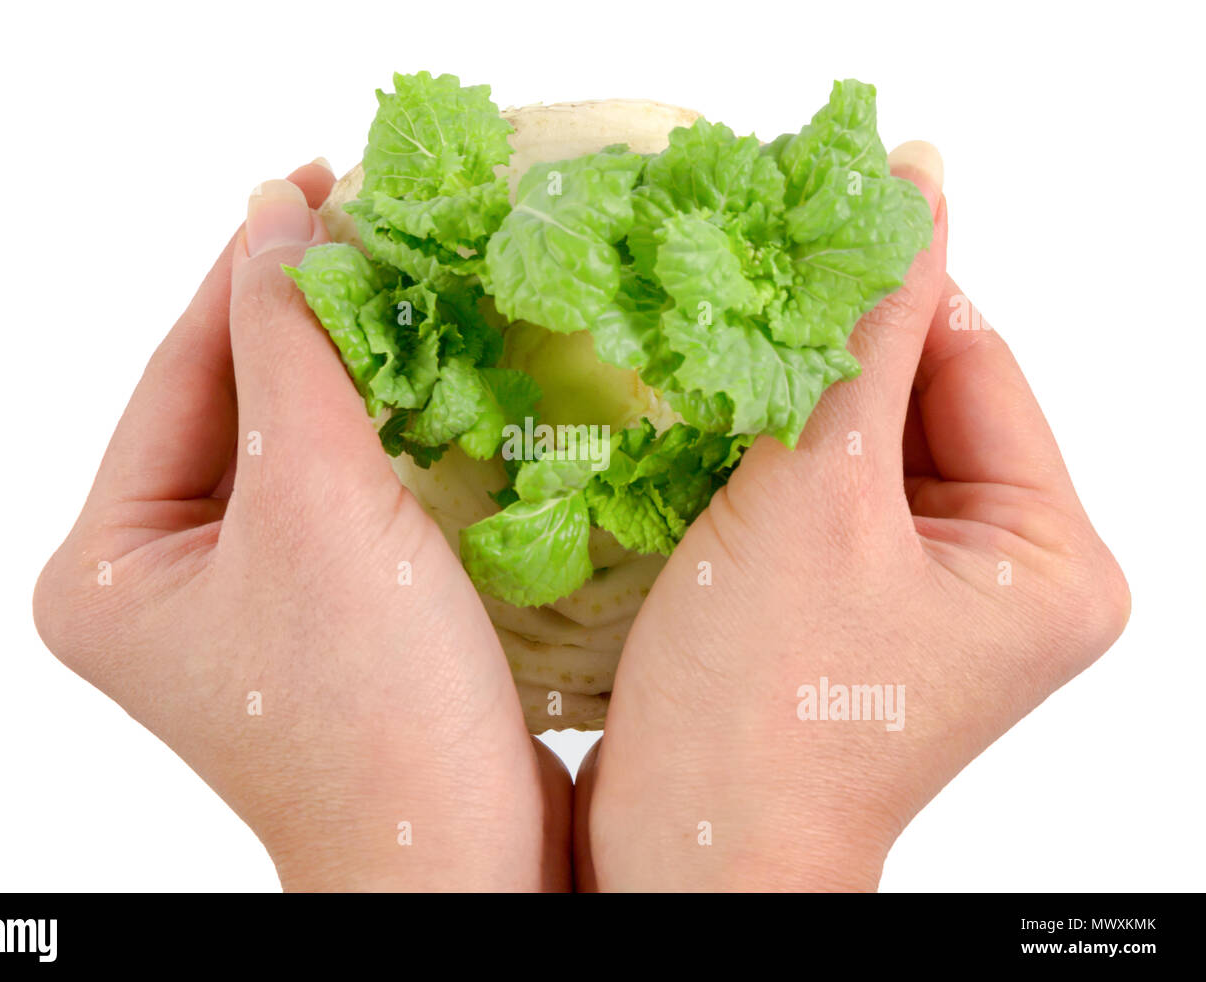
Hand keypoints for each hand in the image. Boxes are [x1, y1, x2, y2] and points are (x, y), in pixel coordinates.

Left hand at [34, 162, 570, 890]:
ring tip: (403, 272)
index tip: (315, 180)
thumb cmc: (375, 705)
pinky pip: (331, 490)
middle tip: (369, 214)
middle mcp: (154, 584)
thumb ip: (289, 350)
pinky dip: (377, 424)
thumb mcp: (318, 502)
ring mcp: (234, 603)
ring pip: (285, 444)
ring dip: (345, 362)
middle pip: (225, 407)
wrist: (463, 860)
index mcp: (105, 566)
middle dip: (299, 315)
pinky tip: (422, 368)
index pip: (173, 376)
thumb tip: (274, 219)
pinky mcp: (310, 614)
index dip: (246, 271)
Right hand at [576, 143, 1129, 890]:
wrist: (687, 854)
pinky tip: (707, 439)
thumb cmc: (763, 708)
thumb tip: (914, 178)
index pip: (977, 364)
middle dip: (828, 357)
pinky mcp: (858, 613)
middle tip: (736, 301)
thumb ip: (867, 333)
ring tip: (711, 373)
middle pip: (921, 405)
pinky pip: (826, 501)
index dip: (890, 291)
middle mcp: (1008, 580)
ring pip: (862, 449)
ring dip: (787, 408)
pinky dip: (767, 463)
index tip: (798, 223)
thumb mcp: (816, 498)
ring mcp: (931, 601)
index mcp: (1052, 560)